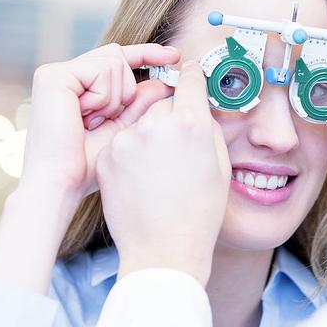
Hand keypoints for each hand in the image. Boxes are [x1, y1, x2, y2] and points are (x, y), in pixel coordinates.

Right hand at [20, 43, 179, 202]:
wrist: (61, 184)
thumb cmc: (87, 166)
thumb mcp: (123, 128)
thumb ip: (140, 103)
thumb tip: (165, 82)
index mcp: (76, 85)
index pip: (116, 58)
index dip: (147, 53)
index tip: (175, 56)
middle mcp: (62, 74)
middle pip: (117, 55)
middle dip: (128, 87)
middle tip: (112, 117)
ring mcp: (55, 73)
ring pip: (113, 61)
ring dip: (115, 96)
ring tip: (94, 122)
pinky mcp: (54, 76)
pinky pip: (101, 70)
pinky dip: (104, 96)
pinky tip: (87, 117)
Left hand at [96, 61, 230, 286]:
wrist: (164, 251)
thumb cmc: (200, 213)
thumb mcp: (220, 166)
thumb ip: (208, 128)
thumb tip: (199, 108)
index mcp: (192, 123)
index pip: (190, 78)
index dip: (190, 76)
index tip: (188, 74)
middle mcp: (157, 125)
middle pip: (163, 103)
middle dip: (170, 118)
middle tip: (177, 150)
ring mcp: (127, 140)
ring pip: (139, 123)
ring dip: (147, 137)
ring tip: (158, 172)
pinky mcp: (106, 157)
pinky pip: (121, 144)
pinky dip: (129, 156)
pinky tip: (140, 181)